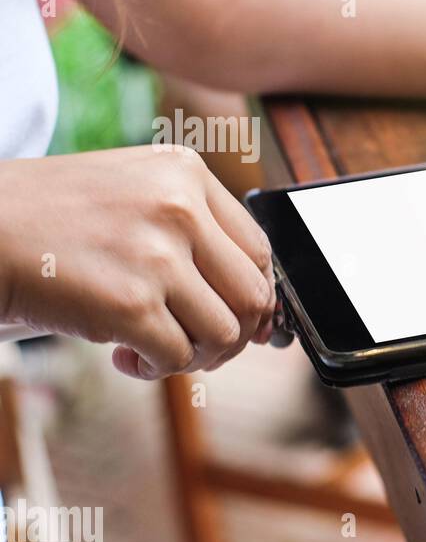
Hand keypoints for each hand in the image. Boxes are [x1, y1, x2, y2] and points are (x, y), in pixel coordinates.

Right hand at [0, 146, 276, 378]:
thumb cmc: (48, 219)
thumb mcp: (132, 195)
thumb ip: (196, 236)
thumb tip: (261, 316)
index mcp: (185, 173)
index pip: (259, 249)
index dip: (255, 295)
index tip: (236, 317)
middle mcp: (180, 207)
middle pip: (253, 295)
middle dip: (233, 334)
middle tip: (197, 345)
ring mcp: (158, 255)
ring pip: (225, 332)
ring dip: (196, 356)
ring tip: (156, 348)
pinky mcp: (131, 303)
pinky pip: (179, 357)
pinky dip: (157, 369)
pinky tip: (125, 356)